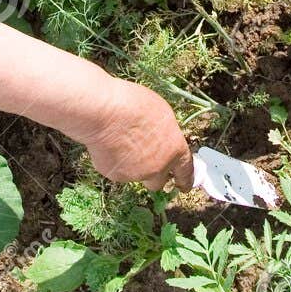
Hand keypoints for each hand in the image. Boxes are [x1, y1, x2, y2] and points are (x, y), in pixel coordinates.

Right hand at [77, 78, 193, 190]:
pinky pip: (117, 171)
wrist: (104, 113)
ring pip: (136, 176)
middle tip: (145, 161)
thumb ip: (167, 135)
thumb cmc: (133, 106)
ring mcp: (136, 175)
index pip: (186, 173)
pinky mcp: (116, 175)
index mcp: (175, 150)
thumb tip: (164, 142)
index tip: (184, 186)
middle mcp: (158, 168)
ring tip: (122, 142)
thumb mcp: (162, 115)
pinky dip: (115, 162)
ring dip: (133, 166)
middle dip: (154, 176)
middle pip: (159, 182)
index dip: (185, 181)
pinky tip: (110, 144)